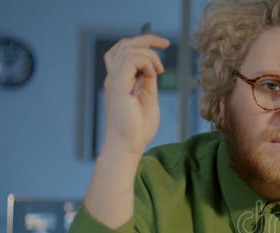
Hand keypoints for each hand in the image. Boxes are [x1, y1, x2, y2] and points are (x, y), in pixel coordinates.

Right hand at [101, 34, 169, 157]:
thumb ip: (149, 82)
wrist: (128, 146)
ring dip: (149, 53)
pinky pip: (131, 59)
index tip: (164, 45)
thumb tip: (153, 68)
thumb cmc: (138, 129)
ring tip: (159, 70)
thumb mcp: (149, 99)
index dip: (143, 43)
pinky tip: (153, 74)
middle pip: (124, 44)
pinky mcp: (117, 86)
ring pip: (128, 48)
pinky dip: (146, 61)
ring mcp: (114, 81)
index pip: (125, 51)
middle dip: (146, 38)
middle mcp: (113, 78)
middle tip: (166, 43)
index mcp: (120, 80)